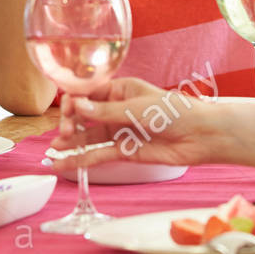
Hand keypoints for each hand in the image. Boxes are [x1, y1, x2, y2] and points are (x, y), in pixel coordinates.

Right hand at [49, 77, 218, 169]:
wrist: (200, 136)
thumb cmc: (174, 112)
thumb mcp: (138, 107)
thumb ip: (106, 110)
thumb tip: (78, 105)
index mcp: (120, 90)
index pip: (89, 93)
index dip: (74, 101)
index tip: (67, 110)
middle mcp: (116, 110)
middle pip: (85, 116)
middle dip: (71, 123)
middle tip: (66, 133)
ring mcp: (120, 131)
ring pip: (89, 137)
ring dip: (72, 143)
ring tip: (54, 151)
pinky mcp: (125, 151)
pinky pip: (99, 154)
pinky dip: (82, 159)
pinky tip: (65, 163)